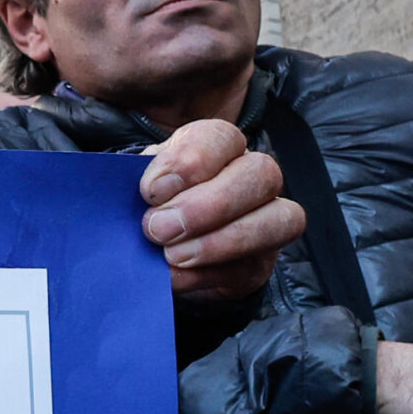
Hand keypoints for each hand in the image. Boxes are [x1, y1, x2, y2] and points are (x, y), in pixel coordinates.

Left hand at [138, 120, 305, 302]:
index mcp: (216, 147)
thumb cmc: (145, 207)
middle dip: (209, 205)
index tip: (150, 191)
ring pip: (280, 220)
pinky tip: (175, 276)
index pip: (222, 137)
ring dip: (221, 242)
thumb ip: (133, 187)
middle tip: (159, 229)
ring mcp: (266, 220)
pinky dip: (208, 275)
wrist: (150, 251)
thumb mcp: (133, 188)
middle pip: (261, 174)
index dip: (190, 162)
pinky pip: (250, 267)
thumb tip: (132, 201)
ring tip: (172, 256)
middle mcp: (251, 177)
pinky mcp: (258, 263)